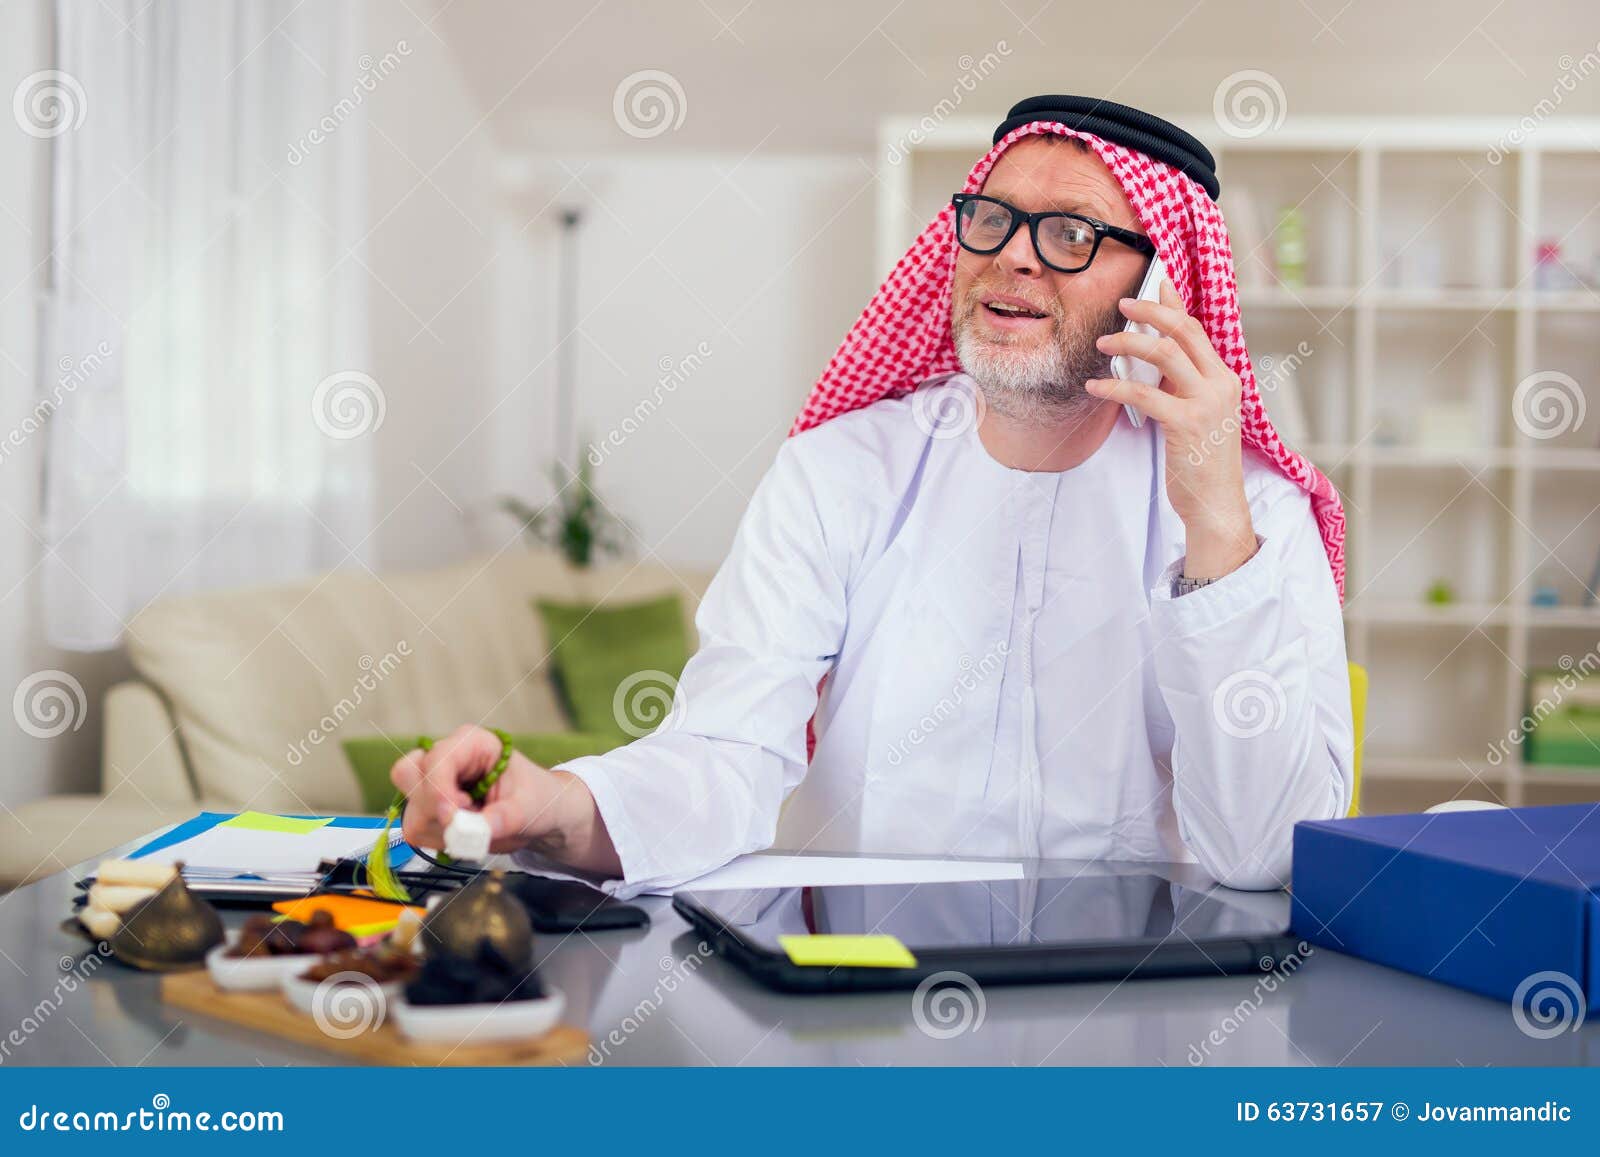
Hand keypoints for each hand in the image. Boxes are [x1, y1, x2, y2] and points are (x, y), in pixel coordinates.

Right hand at [389, 724, 621, 874]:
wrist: (536, 814)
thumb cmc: (535, 799)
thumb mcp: (530, 807)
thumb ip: (504, 818)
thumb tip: (477, 832)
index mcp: (472, 743)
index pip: (436, 759)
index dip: (437, 788)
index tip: (452, 817)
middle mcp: (446, 758)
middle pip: (408, 774)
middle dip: (432, 805)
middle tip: (467, 819)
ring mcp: (432, 783)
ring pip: (410, 807)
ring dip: (438, 827)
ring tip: (476, 826)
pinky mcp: (426, 809)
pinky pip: (415, 828)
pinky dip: (438, 839)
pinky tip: (466, 833)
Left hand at [1086, 277, 1255, 576]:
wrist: (1216, 504)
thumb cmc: (1200, 462)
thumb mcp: (1198, 414)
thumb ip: (1183, 384)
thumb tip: (1156, 356)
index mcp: (1225, 378)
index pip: (1198, 328)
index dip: (1173, 303)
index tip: (1155, 281)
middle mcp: (1221, 384)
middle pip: (1184, 329)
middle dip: (1149, 311)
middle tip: (1121, 305)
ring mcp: (1207, 403)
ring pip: (1165, 353)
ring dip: (1129, 342)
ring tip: (1103, 343)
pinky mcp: (1187, 424)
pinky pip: (1144, 393)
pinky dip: (1115, 385)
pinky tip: (1095, 386)